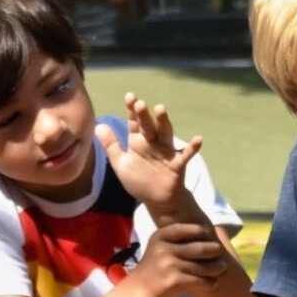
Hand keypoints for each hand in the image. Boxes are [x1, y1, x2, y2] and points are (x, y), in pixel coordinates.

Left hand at [96, 94, 201, 214]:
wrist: (157, 200)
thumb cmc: (139, 180)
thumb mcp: (121, 164)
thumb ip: (111, 146)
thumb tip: (98, 126)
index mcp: (139, 141)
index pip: (135, 122)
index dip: (132, 111)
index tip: (130, 97)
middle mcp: (153, 143)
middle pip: (148, 125)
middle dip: (144, 115)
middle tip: (139, 103)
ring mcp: (166, 151)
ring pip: (165, 133)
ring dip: (163, 121)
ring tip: (161, 109)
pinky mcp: (177, 164)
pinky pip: (186, 154)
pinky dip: (193, 147)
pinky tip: (198, 139)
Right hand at [130, 221, 227, 296]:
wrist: (140, 291)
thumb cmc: (154, 269)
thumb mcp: (159, 248)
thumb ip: (175, 241)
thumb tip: (204, 232)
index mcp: (159, 238)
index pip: (181, 229)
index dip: (196, 229)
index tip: (207, 231)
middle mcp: (164, 249)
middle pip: (197, 248)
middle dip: (212, 249)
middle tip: (219, 250)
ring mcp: (169, 265)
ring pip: (201, 266)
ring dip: (215, 268)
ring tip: (222, 268)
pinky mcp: (175, 281)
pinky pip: (198, 280)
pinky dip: (208, 283)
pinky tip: (214, 283)